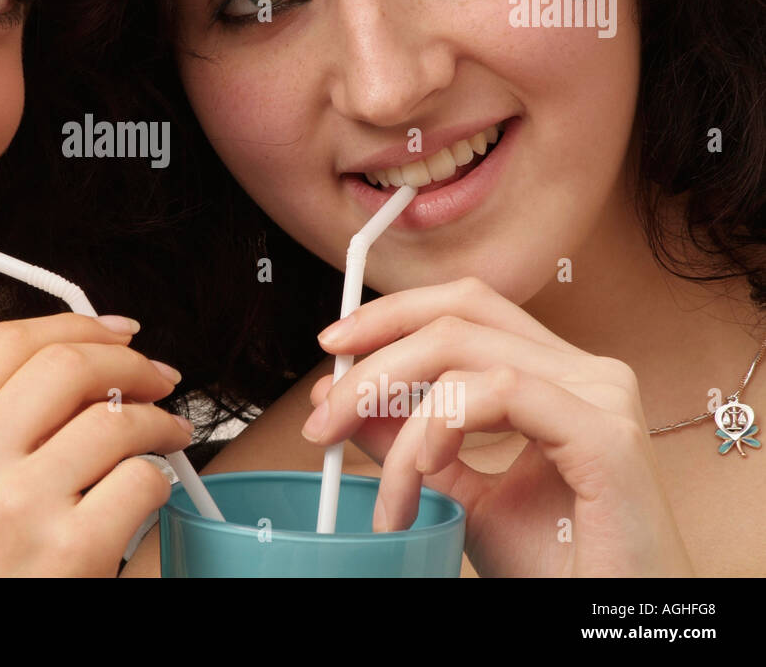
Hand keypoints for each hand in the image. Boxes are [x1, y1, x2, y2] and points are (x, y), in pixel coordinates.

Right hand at [0, 312, 190, 575]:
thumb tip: (73, 357)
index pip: (4, 342)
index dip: (73, 323)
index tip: (114, 330)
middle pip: (64, 364)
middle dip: (128, 359)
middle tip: (157, 374)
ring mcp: (15, 506)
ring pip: (115, 417)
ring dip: (159, 419)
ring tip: (168, 434)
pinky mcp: (71, 551)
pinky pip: (142, 479)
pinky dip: (161, 478)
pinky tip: (152, 491)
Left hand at [300, 277, 692, 575]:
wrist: (616, 629)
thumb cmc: (560, 568)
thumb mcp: (460, 493)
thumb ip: (409, 441)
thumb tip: (342, 399)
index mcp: (557, 376)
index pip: (465, 309)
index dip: (392, 316)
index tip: (332, 349)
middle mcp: (585, 372)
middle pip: (458, 316)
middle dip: (375, 360)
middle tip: (323, 417)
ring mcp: (601, 395)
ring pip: (463, 354)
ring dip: (398, 416)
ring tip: (388, 494)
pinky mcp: (605, 434)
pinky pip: (495, 392)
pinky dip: (442, 424)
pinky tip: (427, 469)